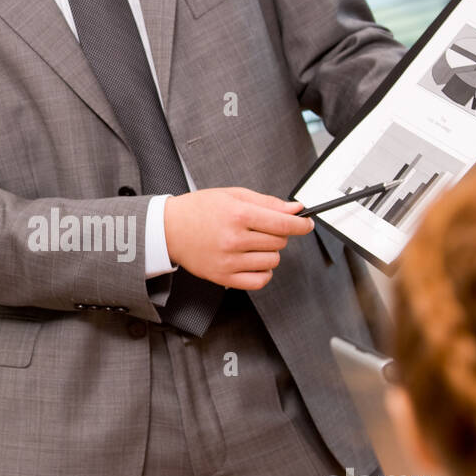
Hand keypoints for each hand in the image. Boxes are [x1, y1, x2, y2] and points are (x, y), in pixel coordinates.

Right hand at [163, 188, 314, 290]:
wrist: (169, 229)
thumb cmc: (199, 210)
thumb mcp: (233, 195)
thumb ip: (266, 202)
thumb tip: (295, 209)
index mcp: (238, 215)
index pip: (283, 223)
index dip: (301, 224)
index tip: (306, 224)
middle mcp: (234, 239)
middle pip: (279, 242)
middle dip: (278, 234)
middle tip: (263, 229)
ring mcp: (229, 261)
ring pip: (273, 261)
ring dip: (270, 253)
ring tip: (254, 244)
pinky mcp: (224, 277)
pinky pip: (259, 281)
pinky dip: (263, 272)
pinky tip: (254, 262)